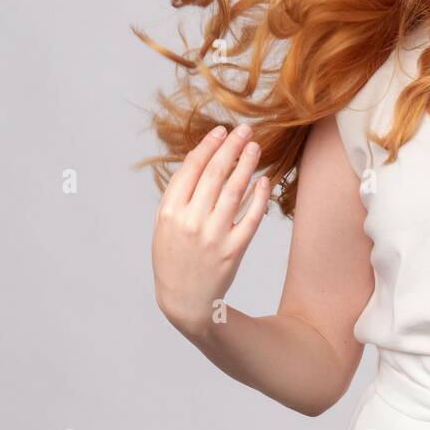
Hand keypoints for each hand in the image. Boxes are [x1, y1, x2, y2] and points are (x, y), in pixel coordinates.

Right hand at [152, 124, 271, 337]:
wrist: (185, 300)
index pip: (191, 170)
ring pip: (234, 191)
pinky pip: (251, 217)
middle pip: (214, 174)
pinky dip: (259, 197)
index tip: (220, 131)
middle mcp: (191, 222)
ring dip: (246, 165)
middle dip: (230, 147)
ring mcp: (214, 236)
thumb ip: (178, 193)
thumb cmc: (174, 255)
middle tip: (244, 130)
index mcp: (170, 212)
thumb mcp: (165, 224)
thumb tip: (201, 156)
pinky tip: (264, 180)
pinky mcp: (234, 250)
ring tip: (255, 147)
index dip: (207, 147)